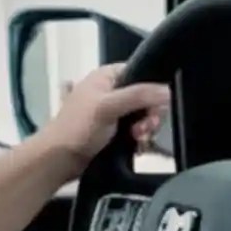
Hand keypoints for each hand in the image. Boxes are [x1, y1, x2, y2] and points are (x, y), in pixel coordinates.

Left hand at [38, 63, 170, 175]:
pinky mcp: (115, 130)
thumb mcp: (109, 107)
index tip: (157, 104)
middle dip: (150, 114)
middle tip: (145, 128)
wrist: (61, 158)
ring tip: (138, 139)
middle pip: (146, 97)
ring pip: (144, 115)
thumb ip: (139, 96)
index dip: (152, 87)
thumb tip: (169, 91)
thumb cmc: (80, 127)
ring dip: (146, 129)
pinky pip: (138, 130)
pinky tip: (138, 146)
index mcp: (106, 76)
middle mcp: (111, 91)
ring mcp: (114, 111)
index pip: (140, 72)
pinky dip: (141, 138)